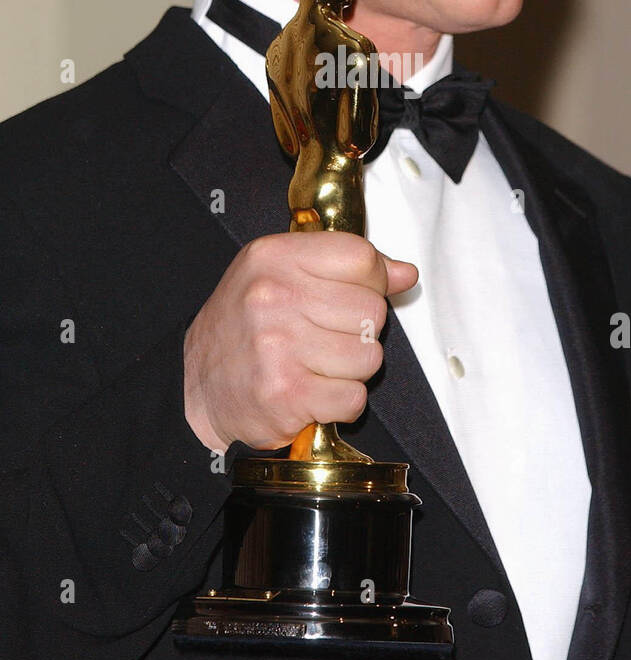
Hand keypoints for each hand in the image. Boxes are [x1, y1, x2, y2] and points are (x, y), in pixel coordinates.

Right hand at [183, 232, 417, 452]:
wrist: (197, 385)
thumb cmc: (244, 327)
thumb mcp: (282, 275)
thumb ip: (345, 267)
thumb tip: (404, 273)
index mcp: (275, 257)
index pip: (361, 257)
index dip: (371, 280)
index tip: (354, 294)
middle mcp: (274, 296)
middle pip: (373, 309)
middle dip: (359, 330)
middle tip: (325, 338)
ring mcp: (278, 346)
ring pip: (369, 357)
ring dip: (351, 370)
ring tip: (317, 365)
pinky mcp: (286, 394)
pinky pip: (354, 397)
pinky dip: (341, 402)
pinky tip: (314, 392)